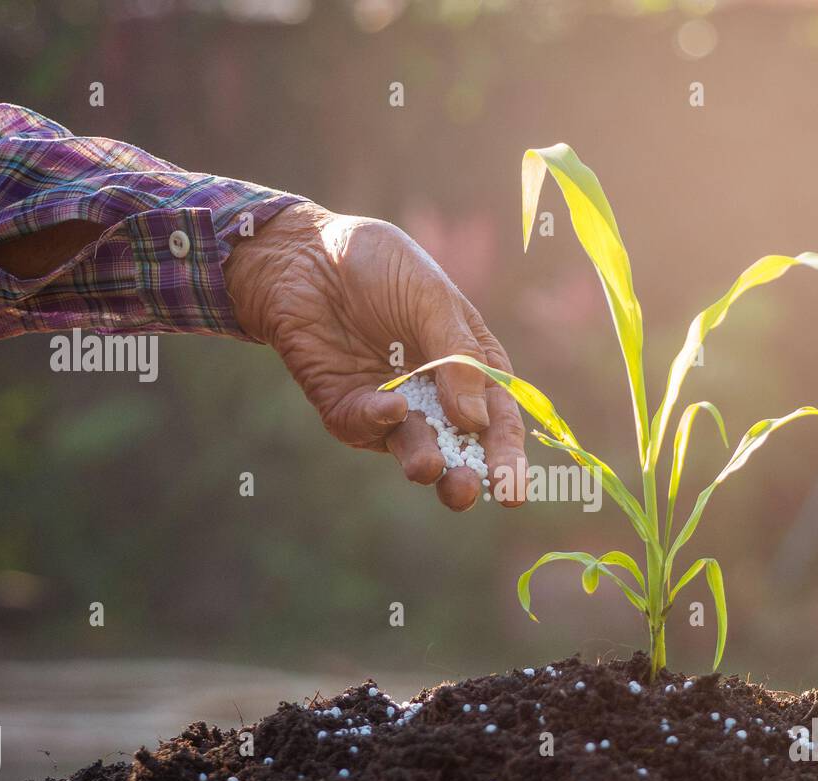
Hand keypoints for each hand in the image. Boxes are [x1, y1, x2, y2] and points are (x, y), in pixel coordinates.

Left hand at [225, 202, 525, 510]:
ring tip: (430, 469)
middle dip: (467, 475)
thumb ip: (457, 358)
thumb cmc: (380, 266)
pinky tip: (390, 407)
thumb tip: (477, 421)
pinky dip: (378, 422)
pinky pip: (366, 427)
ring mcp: (394, 406)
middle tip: (466, 489)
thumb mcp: (432, 299)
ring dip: (425, 463)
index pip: (498, 420)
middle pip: (461, 449)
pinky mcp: (349, 409)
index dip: (507, 455)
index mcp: (472, 366)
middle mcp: (437, 395)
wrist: (305, 254)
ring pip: (415, 450)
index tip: (511, 486)